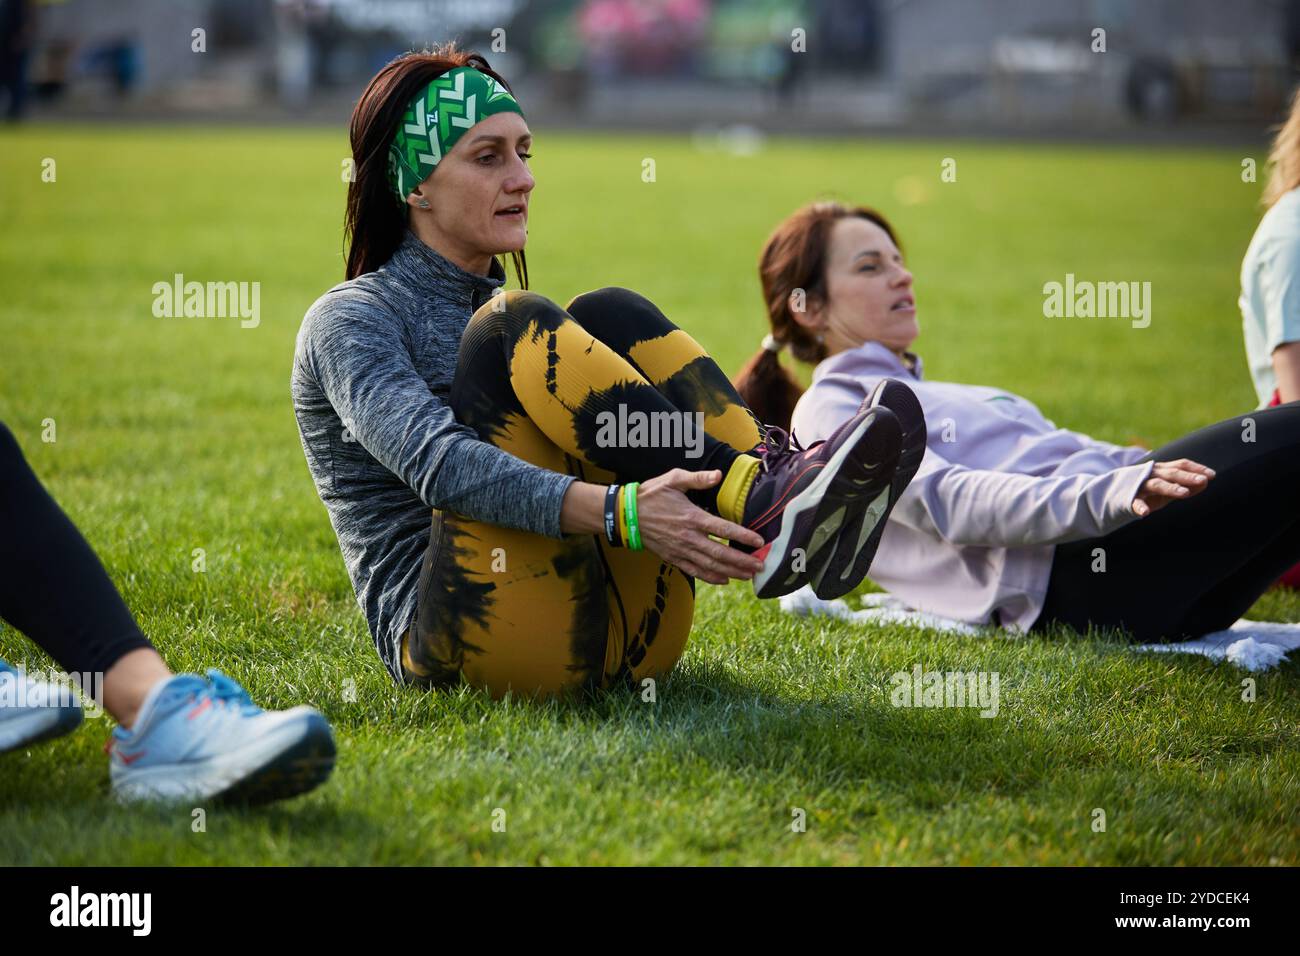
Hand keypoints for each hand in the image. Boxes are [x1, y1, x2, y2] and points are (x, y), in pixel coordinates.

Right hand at [634, 469, 765, 584]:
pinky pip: (695, 571)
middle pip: (721, 553)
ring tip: (748, 575)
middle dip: (742, 561)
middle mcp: (689, 537)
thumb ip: (698, 478)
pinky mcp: (673, 558)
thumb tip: (718, 476)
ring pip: (710, 565)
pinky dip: (711, 577)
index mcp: (692, 517)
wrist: (626, 515)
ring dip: (731, 572)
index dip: (743, 536)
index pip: (724, 529)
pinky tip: (724, 580)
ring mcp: (681, 550)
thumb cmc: (651, 495)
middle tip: (760, 567)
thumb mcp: (673, 479)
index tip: (759, 542)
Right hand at [1132, 458, 1214, 516]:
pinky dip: (1139, 507)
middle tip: (1203, 480)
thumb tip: (1205, 483)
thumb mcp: (1168, 488)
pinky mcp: (1129, 498)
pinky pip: (1135, 502)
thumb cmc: (1147, 491)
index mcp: (1161, 469)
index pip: (1180, 465)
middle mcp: (1151, 474)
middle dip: (1187, 477)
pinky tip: (1145, 513)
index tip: (1211, 475)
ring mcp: (1140, 486)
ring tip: (1184, 493)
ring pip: (1156, 485)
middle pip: (1171, 473)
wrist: (1113, 494)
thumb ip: (1185, 485)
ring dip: (1170, 488)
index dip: (1196, 468)